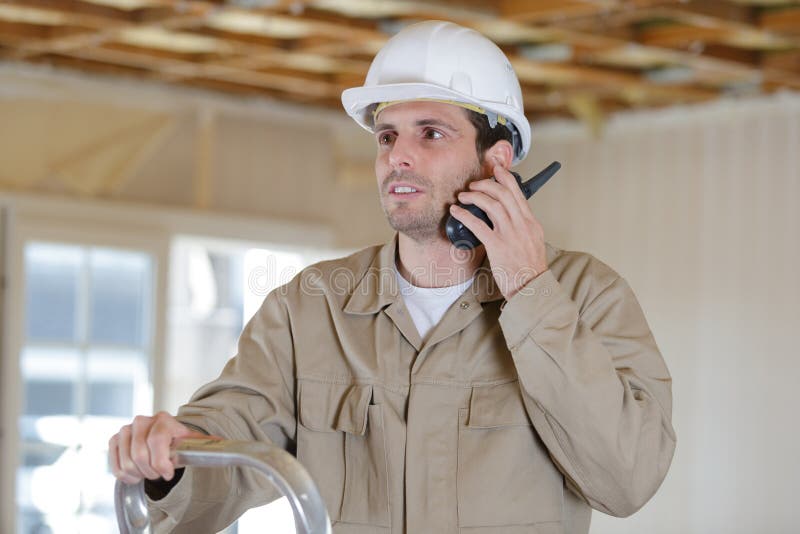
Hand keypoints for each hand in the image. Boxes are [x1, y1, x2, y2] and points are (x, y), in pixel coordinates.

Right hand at [108, 411, 213, 483]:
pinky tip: (135, 474)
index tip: (168, 473)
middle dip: (151, 471)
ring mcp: (126, 429)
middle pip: (139, 455)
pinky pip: (114, 464)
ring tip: (148, 472)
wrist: (163, 438)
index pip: (156, 441)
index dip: (161, 463)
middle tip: (159, 474)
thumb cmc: (178, 443)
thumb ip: (207, 443)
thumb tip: (223, 442)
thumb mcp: (192, 442)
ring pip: (127, 462)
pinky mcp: (115, 439)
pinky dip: (125, 475)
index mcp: (164, 420)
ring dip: (139, 474)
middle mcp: (143, 421)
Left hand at [449, 164, 547, 298]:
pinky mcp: (497, 245)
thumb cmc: (530, 269)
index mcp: (531, 223)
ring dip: (474, 196)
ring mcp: (510, 234)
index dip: (505, 177)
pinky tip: (457, 211)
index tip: (496, 169)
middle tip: (474, 185)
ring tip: (463, 196)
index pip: (517, 193)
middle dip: (485, 184)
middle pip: (503, 193)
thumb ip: (523, 227)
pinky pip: (478, 224)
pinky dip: (465, 214)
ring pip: (491, 204)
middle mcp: (521, 224)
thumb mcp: (533, 242)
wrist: (532, 288)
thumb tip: (512, 216)